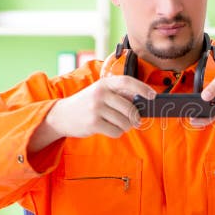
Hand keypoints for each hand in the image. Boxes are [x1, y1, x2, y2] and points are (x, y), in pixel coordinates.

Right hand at [29, 76, 155, 152]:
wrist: (61, 115)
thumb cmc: (87, 104)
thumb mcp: (100, 93)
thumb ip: (118, 95)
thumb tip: (143, 101)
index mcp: (104, 84)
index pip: (127, 82)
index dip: (142, 88)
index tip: (153, 96)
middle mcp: (100, 94)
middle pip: (130, 108)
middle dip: (135, 118)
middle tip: (135, 121)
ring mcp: (96, 109)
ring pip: (124, 122)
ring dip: (125, 126)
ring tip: (116, 124)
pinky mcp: (93, 123)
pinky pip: (116, 131)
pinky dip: (116, 132)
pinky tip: (108, 128)